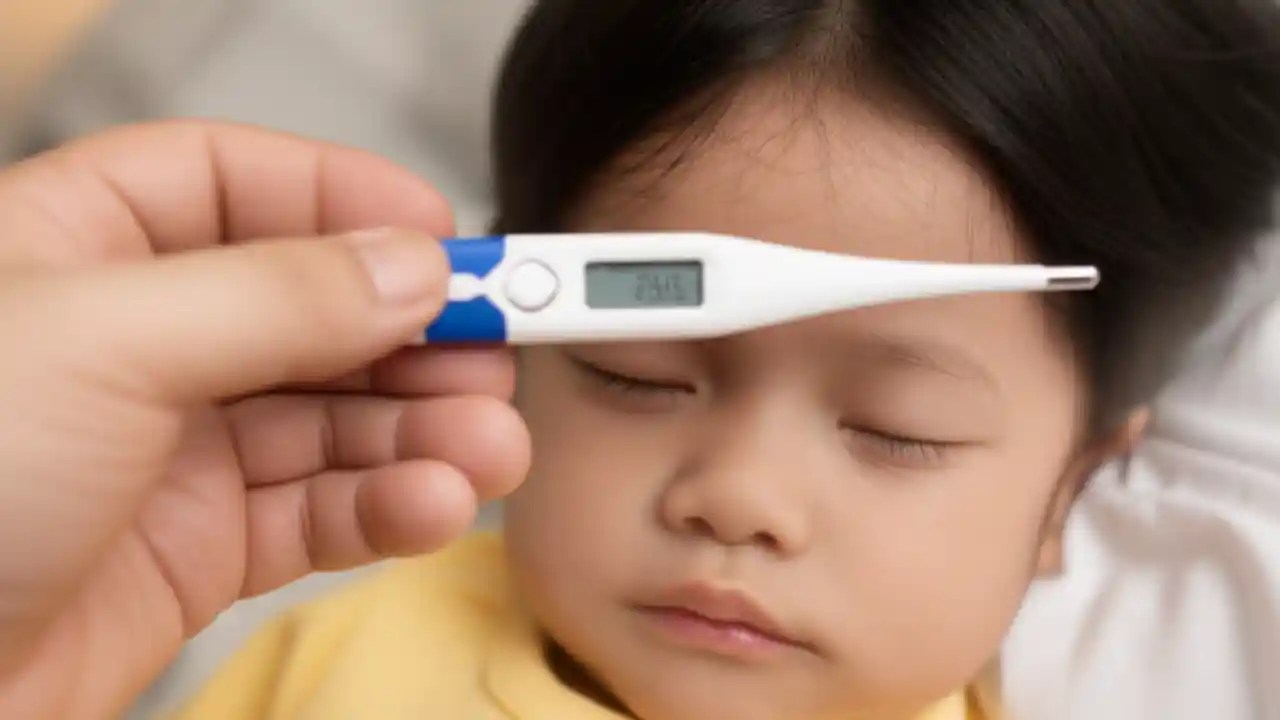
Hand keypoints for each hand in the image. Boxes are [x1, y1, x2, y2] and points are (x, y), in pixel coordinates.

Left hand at [0, 121, 529, 717]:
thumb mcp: (104, 346)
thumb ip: (273, 297)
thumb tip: (406, 266)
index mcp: (76, 250)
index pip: (231, 185)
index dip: (342, 200)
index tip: (441, 237)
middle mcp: (133, 345)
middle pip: (309, 308)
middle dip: (412, 333)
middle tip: (496, 352)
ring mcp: (170, 451)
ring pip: (330, 418)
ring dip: (422, 431)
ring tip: (489, 448)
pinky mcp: (199, 550)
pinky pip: (318, 512)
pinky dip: (387, 507)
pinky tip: (433, 505)